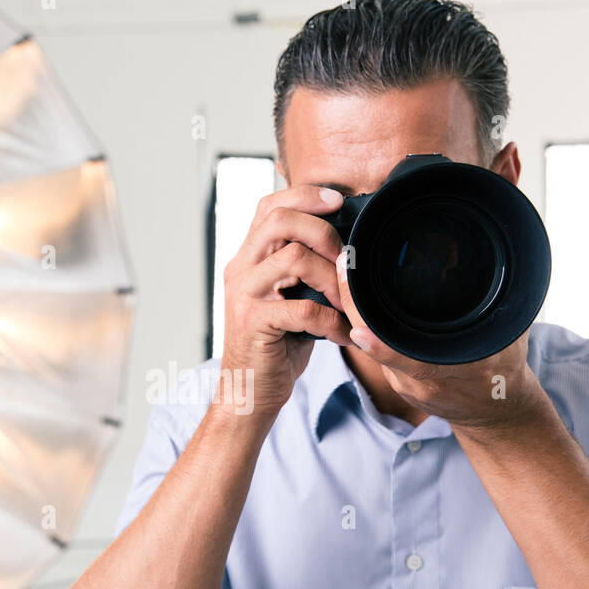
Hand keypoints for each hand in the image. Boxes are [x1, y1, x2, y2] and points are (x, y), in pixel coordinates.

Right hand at [219, 185, 353, 419]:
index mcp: (248, 259)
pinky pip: (303, 309)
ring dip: (332, 278)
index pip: (269, 207)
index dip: (304, 196)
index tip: (338, 201)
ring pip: (293, 258)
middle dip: (323, 230)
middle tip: (346, 256)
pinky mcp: (252, 322)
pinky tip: (343, 334)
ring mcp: (243, 294)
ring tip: (347, 301)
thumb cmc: (276, 347)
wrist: (248, 393)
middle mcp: (240, 270)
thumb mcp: (289, 299)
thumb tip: (348, 248)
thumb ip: (304, 272)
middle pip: (279, 221)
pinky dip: (332, 321)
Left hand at [334, 250, 549, 431]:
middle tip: (343, 266)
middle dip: (354, 304)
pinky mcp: (398, 384)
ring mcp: (405, 385)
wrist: (495, 414)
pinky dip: (367, 328)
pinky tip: (360, 301)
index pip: (397, 351)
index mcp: (446, 370)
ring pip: (369, 346)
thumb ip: (498, 309)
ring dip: (356, 313)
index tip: (358, 297)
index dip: (374, 333)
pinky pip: (376, 353)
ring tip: (347, 274)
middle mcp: (419, 381)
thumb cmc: (504, 371)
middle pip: (373, 342)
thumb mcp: (509, 338)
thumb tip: (491, 270)